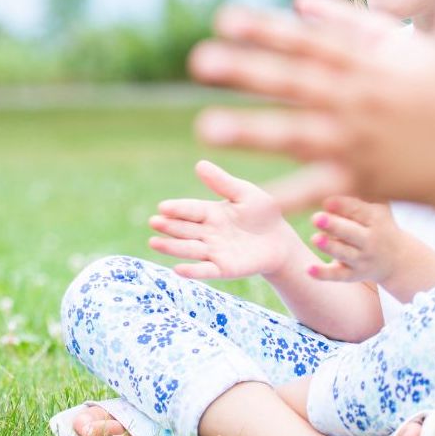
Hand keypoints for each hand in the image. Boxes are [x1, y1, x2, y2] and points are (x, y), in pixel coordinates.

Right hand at [147, 159, 298, 281]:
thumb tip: (199, 164)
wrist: (280, 241)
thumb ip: (222, 182)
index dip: (176, 209)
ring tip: (154, 243)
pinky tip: (178, 269)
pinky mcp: (224, 269)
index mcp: (209, 213)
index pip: (189, 210)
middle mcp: (207, 233)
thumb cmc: (262, 214)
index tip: (162, 207)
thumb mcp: (244, 193)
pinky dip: (192, 270)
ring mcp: (213, 251)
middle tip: (153, 222)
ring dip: (172, 247)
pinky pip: (206, 270)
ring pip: (189, 249)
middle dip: (168, 227)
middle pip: (184, 229)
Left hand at [189, 0, 434, 213]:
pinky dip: (284, 196)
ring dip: (250, 132)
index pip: (312, 43)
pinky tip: (248, 202)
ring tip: (204, 129)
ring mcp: (359, 143)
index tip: (225, 19)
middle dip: (247, 71)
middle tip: (198, 61)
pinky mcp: (363, 180)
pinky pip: (317, 188)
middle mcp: (361, 102)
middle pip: (294, 82)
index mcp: (375, 65)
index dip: (268, 29)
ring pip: (295, 134)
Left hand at [305, 196, 411, 284]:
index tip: (327, 200)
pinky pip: (338, 276)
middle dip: (335, 226)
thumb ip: (359, 191)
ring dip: (330, 247)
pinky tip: (308, 270)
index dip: (343, 205)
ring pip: (345, 254)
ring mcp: (362, 259)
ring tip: (315, 239)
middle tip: (316, 218)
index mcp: (376, 219)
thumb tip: (337, 170)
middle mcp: (370, 240)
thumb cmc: (379, 222)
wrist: (398, 259)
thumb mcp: (377, 204)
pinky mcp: (353, 274)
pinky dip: (323, 274)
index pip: (359, 211)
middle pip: (352, 233)